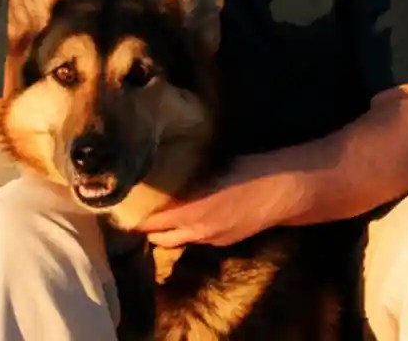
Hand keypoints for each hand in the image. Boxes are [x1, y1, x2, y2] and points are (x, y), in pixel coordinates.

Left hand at [132, 156, 304, 247]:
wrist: (286, 192)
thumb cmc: (251, 171)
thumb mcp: (215, 167)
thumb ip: (190, 176)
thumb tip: (169, 167)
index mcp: (193, 212)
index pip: (153, 223)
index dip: (135, 218)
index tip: (121, 209)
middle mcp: (199, 231)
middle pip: (161, 239)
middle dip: (148, 229)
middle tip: (137, 212)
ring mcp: (213, 239)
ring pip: (180, 240)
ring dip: (168, 231)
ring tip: (159, 215)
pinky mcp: (226, 241)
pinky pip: (198, 238)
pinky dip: (188, 230)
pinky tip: (191, 216)